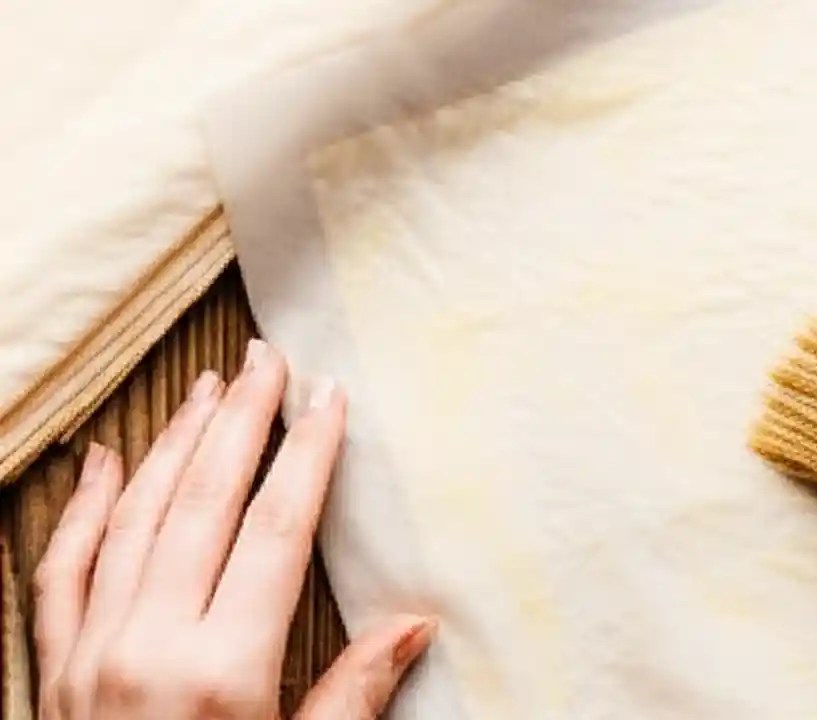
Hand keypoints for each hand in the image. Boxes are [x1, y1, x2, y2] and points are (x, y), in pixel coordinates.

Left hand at [33, 340, 433, 718]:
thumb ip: (353, 695)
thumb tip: (415, 627)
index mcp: (223, 671)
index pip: (275, 529)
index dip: (307, 456)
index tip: (326, 401)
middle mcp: (149, 645)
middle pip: (205, 502)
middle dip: (240, 421)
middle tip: (264, 360)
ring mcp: (91, 652)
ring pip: (135, 518)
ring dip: (173, 445)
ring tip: (205, 390)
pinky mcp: (52, 669)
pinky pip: (60, 568)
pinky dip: (82, 508)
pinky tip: (103, 460)